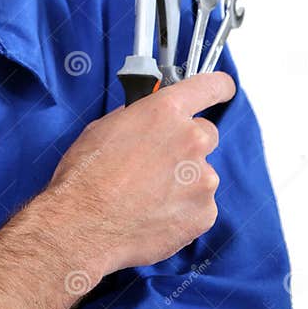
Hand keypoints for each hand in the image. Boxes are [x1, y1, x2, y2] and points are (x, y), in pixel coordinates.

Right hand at [46, 71, 235, 276]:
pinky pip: (200, 205)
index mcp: (166, 111)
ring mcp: (202, 178)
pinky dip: (183, 208)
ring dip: (183, 180)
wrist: (83, 223)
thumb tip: (148, 116)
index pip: (209, 86)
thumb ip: (139, 116)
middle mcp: (191, 140)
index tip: (223, 88)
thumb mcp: (106, 126)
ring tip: (148, 195)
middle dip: (188, 143)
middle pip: (206, 133)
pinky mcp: (205, 213)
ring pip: (201, 173)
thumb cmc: (87, 174)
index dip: (219, 86)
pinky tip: (155, 213)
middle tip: (159, 161)